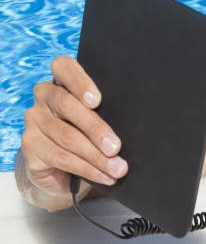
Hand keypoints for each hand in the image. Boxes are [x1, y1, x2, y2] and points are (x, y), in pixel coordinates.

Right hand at [19, 56, 127, 203]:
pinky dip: (88, 169)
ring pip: (68, 137)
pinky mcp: (31, 146)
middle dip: (96, 129)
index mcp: (62, 81)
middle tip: (116, 147)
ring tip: (118, 169)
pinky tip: (104, 176)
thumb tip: (137, 122)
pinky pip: (62, 158)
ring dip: (97, 157)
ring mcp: (34, 120)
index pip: (63, 67)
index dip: (80, 82)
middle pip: (68, 106)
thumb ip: (106, 110)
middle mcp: (44, 96)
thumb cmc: (87, 130)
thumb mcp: (97, 116)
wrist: (60, 164)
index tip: (97, 101)